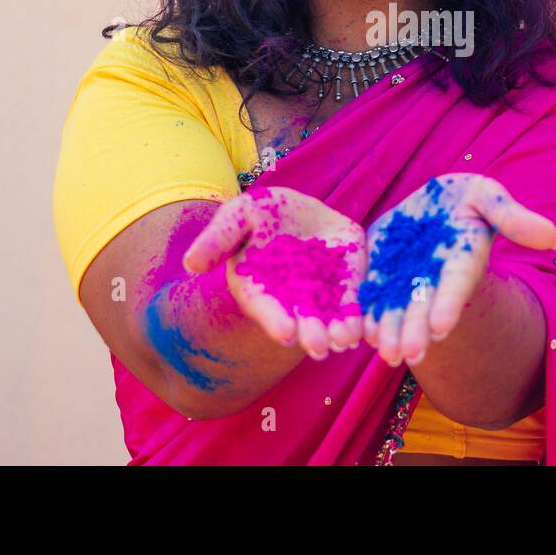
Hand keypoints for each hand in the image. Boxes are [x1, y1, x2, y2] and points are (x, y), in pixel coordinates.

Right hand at [182, 186, 366, 359]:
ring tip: (346, 339)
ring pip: (330, 318)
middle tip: (320, 346)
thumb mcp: (239, 215)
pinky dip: (359, 314)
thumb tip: (191, 263)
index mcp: (259, 287)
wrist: (298, 208)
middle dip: (311, 333)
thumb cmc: (262, 214)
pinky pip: (355, 301)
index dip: (274, 320)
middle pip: (301, 320)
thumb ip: (218, 238)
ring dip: (339, 331)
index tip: (286, 333)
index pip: (265, 308)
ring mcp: (321, 293)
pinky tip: (365, 326)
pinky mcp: (347, 283)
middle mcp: (290, 298)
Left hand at [359, 173, 555, 367]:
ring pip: (396, 309)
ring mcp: (406, 278)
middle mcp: (434, 276)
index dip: (450, 303)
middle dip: (416, 330)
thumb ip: (513, 217)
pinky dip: (366, 314)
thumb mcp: (487, 196)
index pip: (457, 283)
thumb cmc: (465, 199)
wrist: (430, 203)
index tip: (441, 327)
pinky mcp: (380, 274)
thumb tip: (555, 238)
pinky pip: (371, 296)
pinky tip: (360, 332)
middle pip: (425, 305)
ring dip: (390, 331)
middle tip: (407, 355)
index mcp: (462, 258)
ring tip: (383, 351)